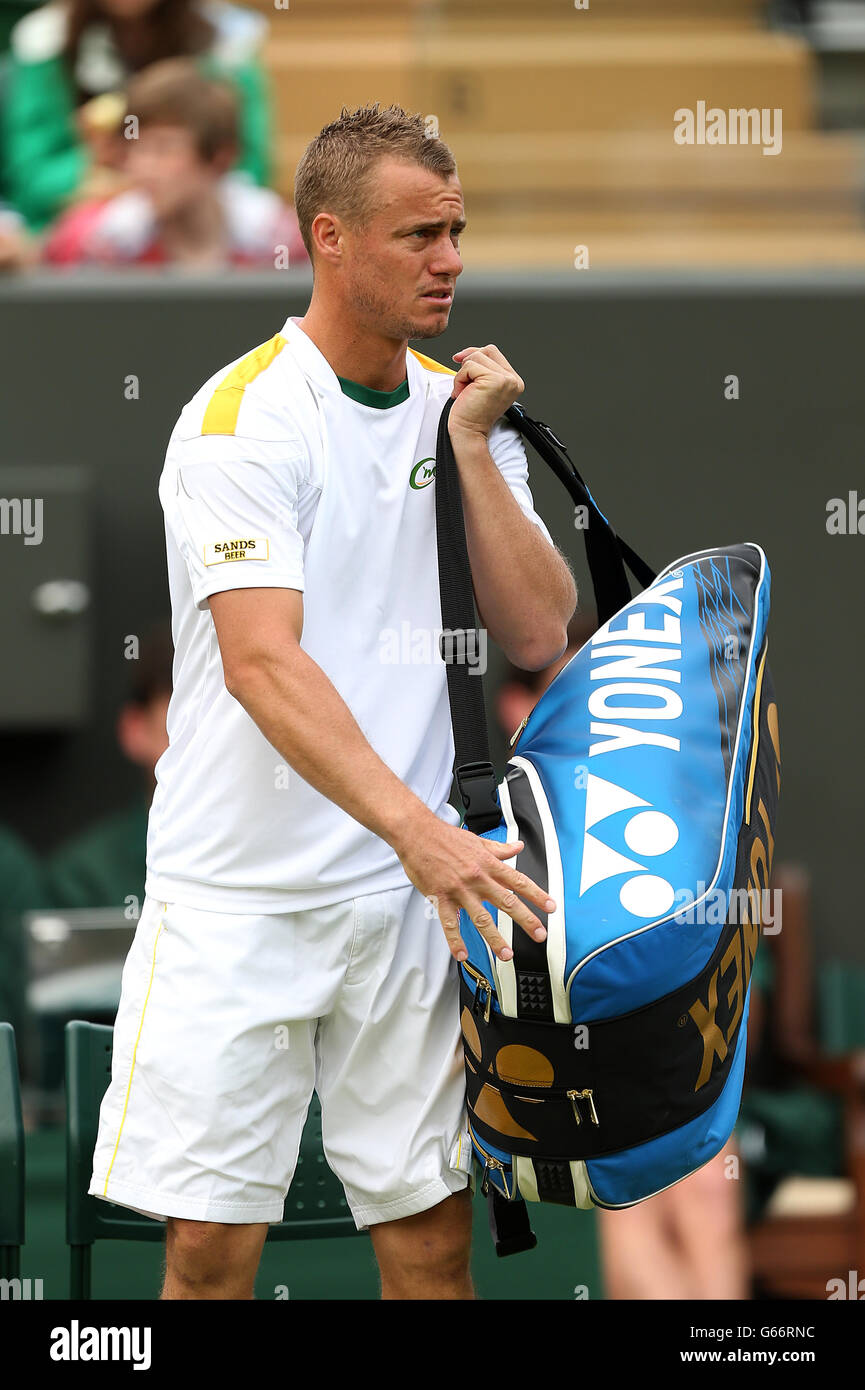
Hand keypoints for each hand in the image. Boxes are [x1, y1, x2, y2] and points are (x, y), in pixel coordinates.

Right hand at [393, 811, 554, 963]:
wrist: (417, 833)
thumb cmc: (446, 837)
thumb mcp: (478, 841)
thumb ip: (500, 848)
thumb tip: (518, 847)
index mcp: (488, 864)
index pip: (519, 881)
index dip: (537, 895)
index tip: (551, 907)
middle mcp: (477, 878)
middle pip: (507, 902)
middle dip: (526, 920)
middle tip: (540, 934)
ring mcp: (459, 889)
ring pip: (481, 918)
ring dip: (495, 938)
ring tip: (506, 954)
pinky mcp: (440, 897)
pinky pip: (449, 923)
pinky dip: (455, 940)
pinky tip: (461, 954)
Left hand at [448, 344, 523, 442]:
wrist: (468, 432)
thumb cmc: (470, 413)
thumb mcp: (479, 386)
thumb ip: (480, 369)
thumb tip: (463, 354)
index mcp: (513, 380)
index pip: (492, 352)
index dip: (474, 354)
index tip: (460, 362)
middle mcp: (513, 380)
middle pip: (486, 350)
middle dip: (469, 362)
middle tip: (463, 383)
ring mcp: (506, 380)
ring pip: (476, 357)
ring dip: (463, 373)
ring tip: (464, 391)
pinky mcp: (494, 380)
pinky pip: (469, 366)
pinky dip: (460, 378)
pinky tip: (462, 394)